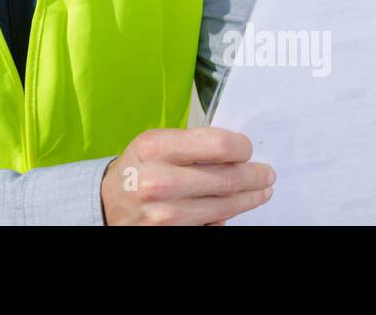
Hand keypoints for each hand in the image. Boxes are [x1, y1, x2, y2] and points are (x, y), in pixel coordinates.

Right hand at [100, 127, 274, 224]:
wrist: (109, 202)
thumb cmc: (138, 167)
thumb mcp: (156, 143)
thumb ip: (192, 144)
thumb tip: (236, 151)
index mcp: (155, 148)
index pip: (218, 145)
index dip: (241, 148)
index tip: (246, 150)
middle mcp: (158, 182)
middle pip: (226, 179)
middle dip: (254, 176)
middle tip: (266, 174)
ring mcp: (164, 214)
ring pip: (224, 207)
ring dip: (248, 199)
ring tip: (260, 192)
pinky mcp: (170, 233)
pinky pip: (211, 226)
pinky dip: (224, 218)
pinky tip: (231, 208)